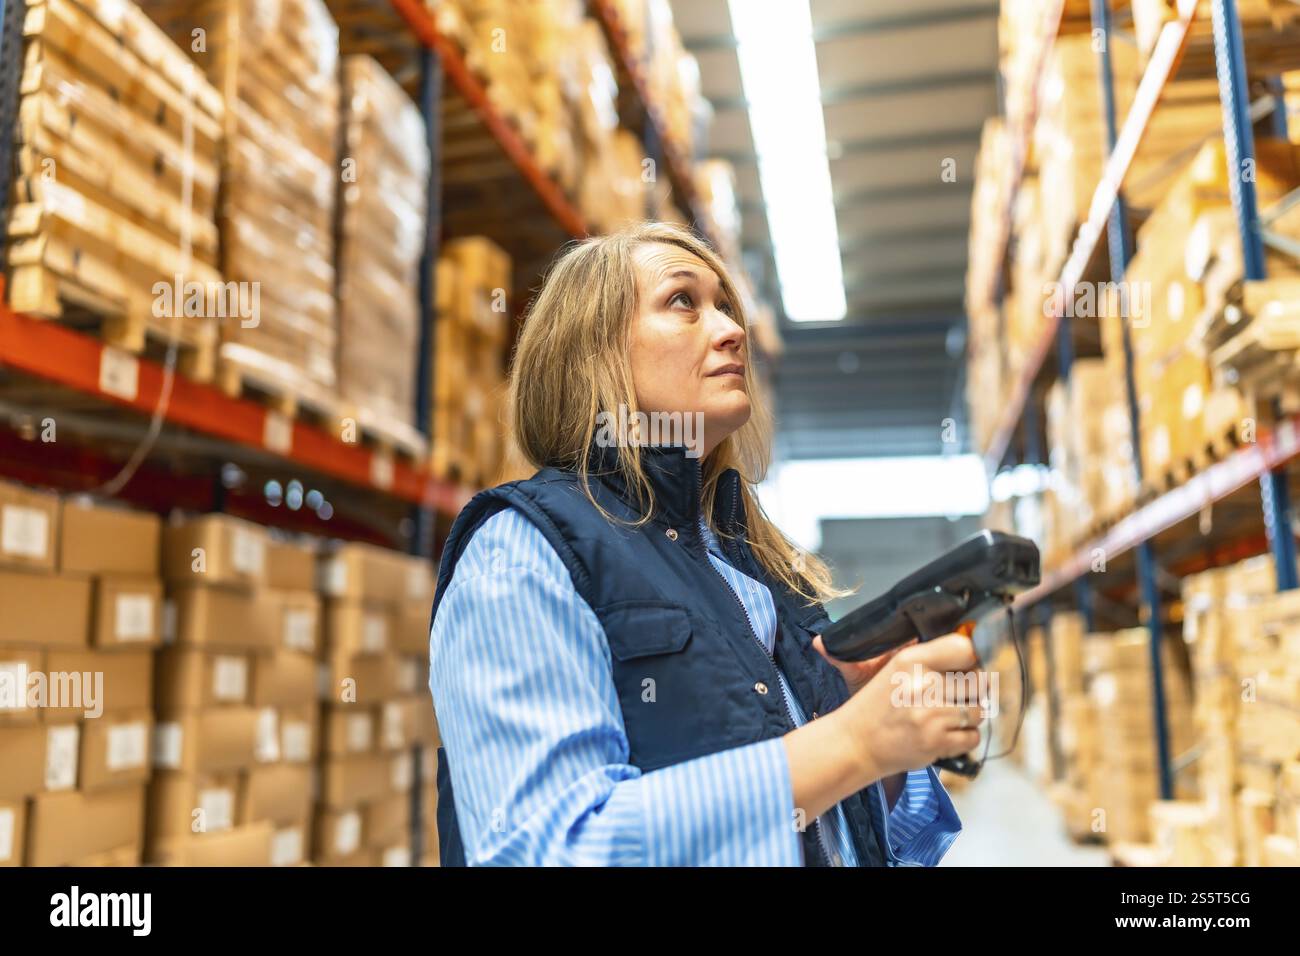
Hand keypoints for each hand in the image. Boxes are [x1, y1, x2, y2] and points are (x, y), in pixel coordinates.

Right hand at [830, 634, 984, 780]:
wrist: (856, 743)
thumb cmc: (878, 706)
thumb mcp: (897, 670)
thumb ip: (933, 659)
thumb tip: (974, 653)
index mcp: (911, 660)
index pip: (964, 648)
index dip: (973, 658)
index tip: (969, 666)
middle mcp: (922, 684)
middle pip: (978, 681)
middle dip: (972, 690)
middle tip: (955, 697)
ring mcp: (931, 714)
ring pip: (979, 710)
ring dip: (969, 716)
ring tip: (947, 717)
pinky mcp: (936, 741)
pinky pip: (973, 737)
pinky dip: (965, 738)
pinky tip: (946, 734)